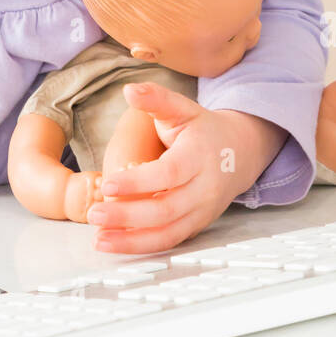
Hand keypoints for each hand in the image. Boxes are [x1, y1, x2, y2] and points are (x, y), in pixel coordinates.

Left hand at [85, 81, 286, 253]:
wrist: (240, 153)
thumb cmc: (204, 130)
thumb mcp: (183, 108)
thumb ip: (156, 99)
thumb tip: (130, 90)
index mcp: (199, 157)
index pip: (168, 174)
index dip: (139, 182)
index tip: (109, 184)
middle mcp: (204, 189)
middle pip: (166, 210)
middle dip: (128, 217)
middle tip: (95, 215)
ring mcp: (201, 211)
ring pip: (168, 233)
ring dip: (132, 240)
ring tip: (100, 239)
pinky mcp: (196, 225)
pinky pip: (170, 241)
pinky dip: (142, 246)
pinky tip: (116, 243)